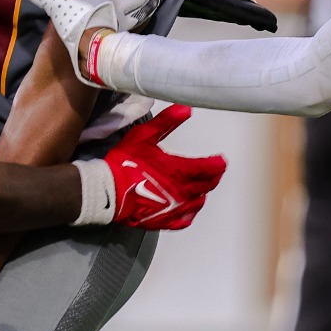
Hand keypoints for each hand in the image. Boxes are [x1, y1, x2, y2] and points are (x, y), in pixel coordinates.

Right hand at [21, 0, 158, 80]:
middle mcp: (118, 4)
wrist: (94, 53)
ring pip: (143, 10)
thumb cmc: (80, 24)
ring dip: (146, 4)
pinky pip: (136, 28)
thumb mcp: (57, 6)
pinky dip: (138, 24)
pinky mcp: (123, 39)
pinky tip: (135, 25)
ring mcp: (124, 22)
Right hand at [97, 104, 226, 229]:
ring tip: (201, 188)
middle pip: (207, 186)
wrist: (108, 191)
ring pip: (198, 203)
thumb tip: (185, 109)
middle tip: (213, 172)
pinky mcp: (164, 220)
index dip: (218, 164)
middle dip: (212, 177)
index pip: (208, 168)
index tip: (221, 160)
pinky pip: (184, 220)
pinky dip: (189, 213)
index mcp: (180, 170)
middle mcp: (182, 191)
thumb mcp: (144, 136)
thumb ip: (166, 122)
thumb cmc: (125, 163)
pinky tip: (188, 209)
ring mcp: (174, 208)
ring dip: (202, 194)